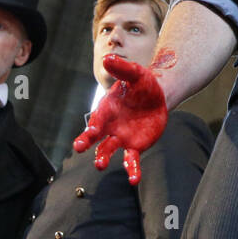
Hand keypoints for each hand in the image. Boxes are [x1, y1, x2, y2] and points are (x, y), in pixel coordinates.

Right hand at [72, 55, 167, 184]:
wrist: (158, 95)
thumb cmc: (142, 83)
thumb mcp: (135, 73)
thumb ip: (122, 69)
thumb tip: (107, 58)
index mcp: (107, 109)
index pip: (97, 119)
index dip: (93, 125)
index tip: (90, 131)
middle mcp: (110, 126)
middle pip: (95, 137)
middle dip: (86, 142)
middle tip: (79, 148)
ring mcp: (121, 138)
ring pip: (108, 150)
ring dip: (103, 157)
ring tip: (100, 166)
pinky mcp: (135, 146)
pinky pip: (131, 160)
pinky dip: (132, 170)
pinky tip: (133, 181)